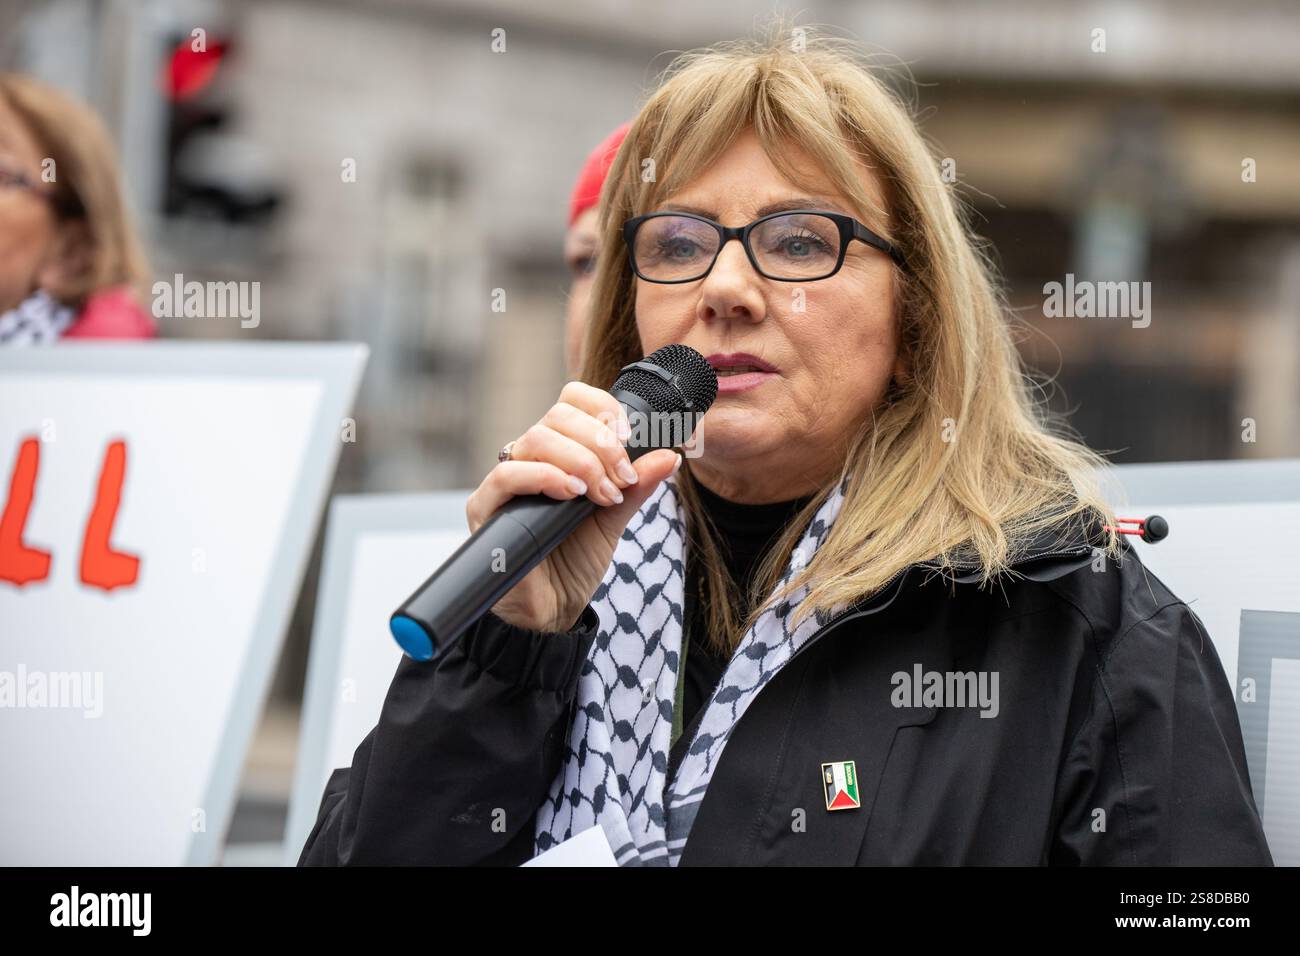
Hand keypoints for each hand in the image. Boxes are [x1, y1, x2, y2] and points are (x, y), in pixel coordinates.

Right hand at [466, 381, 681, 631]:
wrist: (553, 609)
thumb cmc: (576, 559)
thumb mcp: (614, 517)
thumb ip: (636, 486)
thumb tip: (668, 456)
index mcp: (558, 450)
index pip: (572, 401)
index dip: (602, 408)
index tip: (629, 437)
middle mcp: (528, 457)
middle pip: (558, 416)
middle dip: (600, 443)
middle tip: (621, 479)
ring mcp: (505, 480)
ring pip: (536, 439)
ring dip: (581, 462)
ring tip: (602, 494)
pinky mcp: (484, 507)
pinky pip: (507, 474)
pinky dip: (544, 477)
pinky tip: (571, 494)